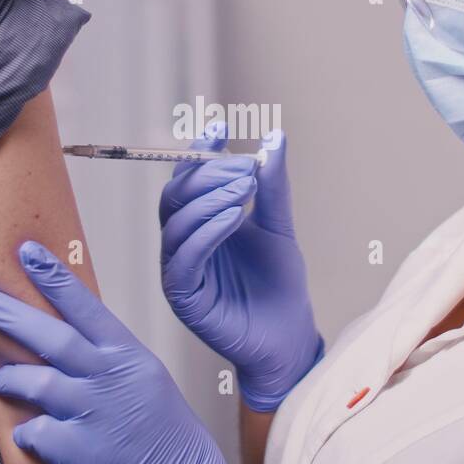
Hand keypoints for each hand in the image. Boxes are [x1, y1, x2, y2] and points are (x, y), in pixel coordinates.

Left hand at [0, 242, 237, 463]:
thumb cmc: (162, 431)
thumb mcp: (144, 378)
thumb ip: (105, 355)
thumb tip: (62, 331)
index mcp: (129, 357)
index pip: (86, 307)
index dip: (54, 278)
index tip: (27, 251)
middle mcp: (112, 381)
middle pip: (51, 338)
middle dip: (7, 313)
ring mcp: (96, 416)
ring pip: (37, 383)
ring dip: (10, 378)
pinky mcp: (80, 453)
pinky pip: (35, 431)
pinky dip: (28, 430)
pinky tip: (32, 432)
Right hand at [159, 125, 322, 411]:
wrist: (289, 335)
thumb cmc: (280, 284)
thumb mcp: (279, 226)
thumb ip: (272, 187)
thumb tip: (274, 138)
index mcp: (199, 224)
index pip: (187, 180)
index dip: (197, 152)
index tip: (219, 127)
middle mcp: (182, 244)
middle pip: (174, 197)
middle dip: (206, 175)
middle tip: (244, 168)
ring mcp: (179, 270)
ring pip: (176, 225)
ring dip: (208, 201)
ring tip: (243, 189)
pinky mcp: (183, 297)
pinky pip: (186, 258)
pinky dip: (207, 233)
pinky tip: (234, 219)